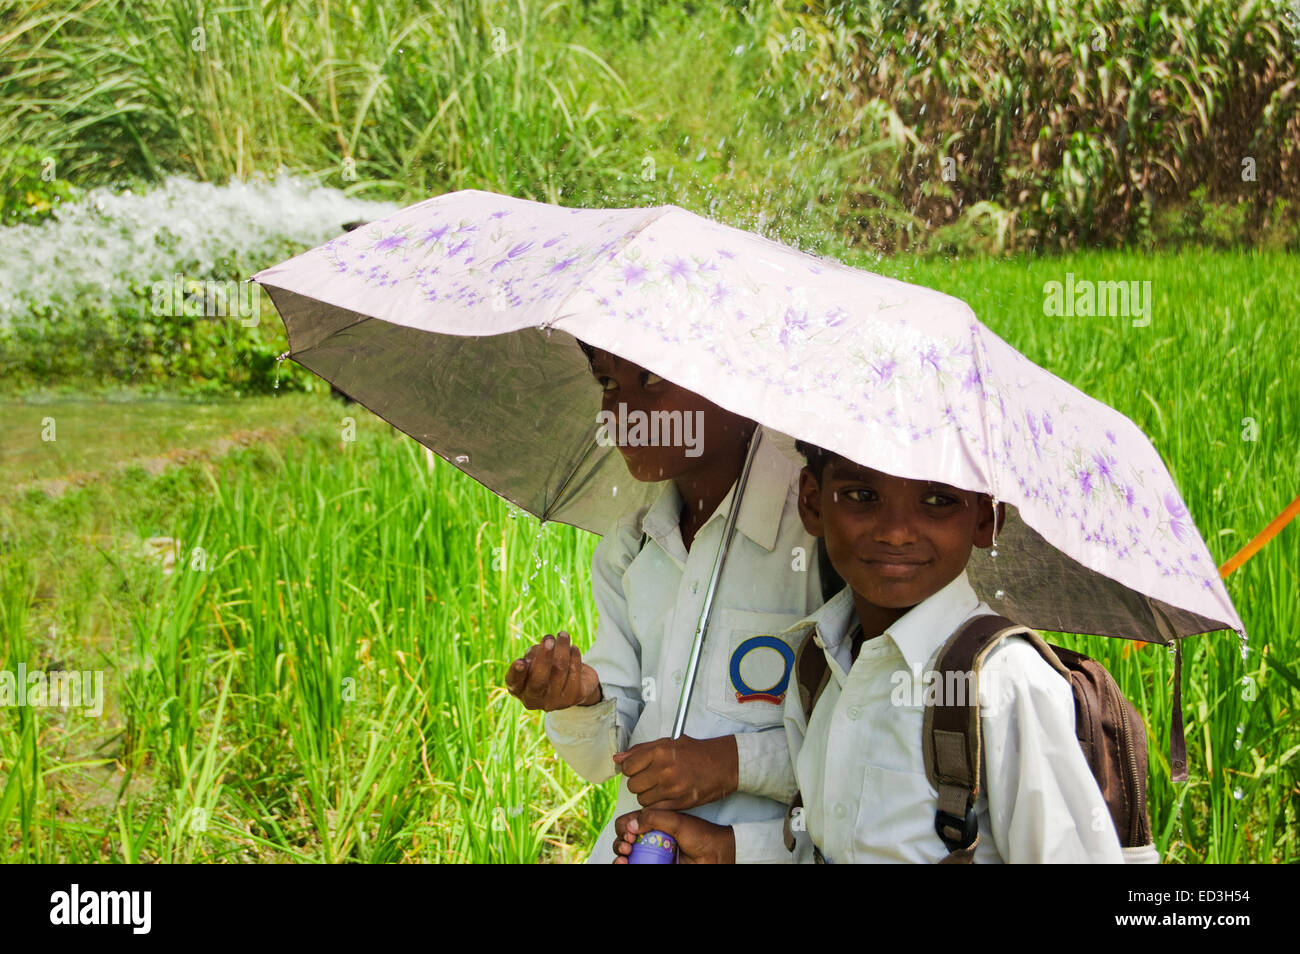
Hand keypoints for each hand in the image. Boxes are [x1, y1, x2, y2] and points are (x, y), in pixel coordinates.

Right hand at [504, 631, 600, 710]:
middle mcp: (533, 700)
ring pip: (559, 671)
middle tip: (549, 638)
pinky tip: (573, 648)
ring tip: (563, 635)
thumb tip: (544, 651)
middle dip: (544, 656)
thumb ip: (534, 655)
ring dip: (562, 649)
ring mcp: (554, 702)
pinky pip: (574, 673)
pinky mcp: (573, 698)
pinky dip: (574, 656)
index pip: (514, 681)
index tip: (520, 662)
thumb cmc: (547, 665)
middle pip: (539, 679)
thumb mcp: (534, 659)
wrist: (575, 682)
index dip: (517, 672)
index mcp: (518, 689)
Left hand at [612, 735, 737, 809]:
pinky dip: (656, 805)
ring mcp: (672, 788)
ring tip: (660, 787)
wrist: (722, 764)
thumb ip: (640, 750)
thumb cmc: (695, 752)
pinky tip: (665, 796)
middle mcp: (664, 770)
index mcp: (660, 751)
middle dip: (638, 783)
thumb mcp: (668, 743)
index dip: (631, 768)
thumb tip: (617, 758)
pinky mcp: (679, 803)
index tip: (637, 768)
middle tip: (650, 778)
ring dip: (647, 795)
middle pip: (633, 785)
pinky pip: (655, 809)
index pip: (628, 766)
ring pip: (642, 799)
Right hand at [612, 809, 734, 863]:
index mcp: (652, 823)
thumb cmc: (700, 835)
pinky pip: (638, 866)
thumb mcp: (677, 821)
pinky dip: (628, 866)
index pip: (627, 823)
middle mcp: (649, 838)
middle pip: (623, 841)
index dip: (622, 828)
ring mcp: (652, 854)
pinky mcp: (657, 866)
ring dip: (619, 859)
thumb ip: (653, 818)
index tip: (629, 834)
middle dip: (619, 845)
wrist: (717, 855)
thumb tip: (630, 826)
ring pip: (627, 857)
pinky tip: (627, 865)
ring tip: (624, 861)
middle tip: (627, 848)